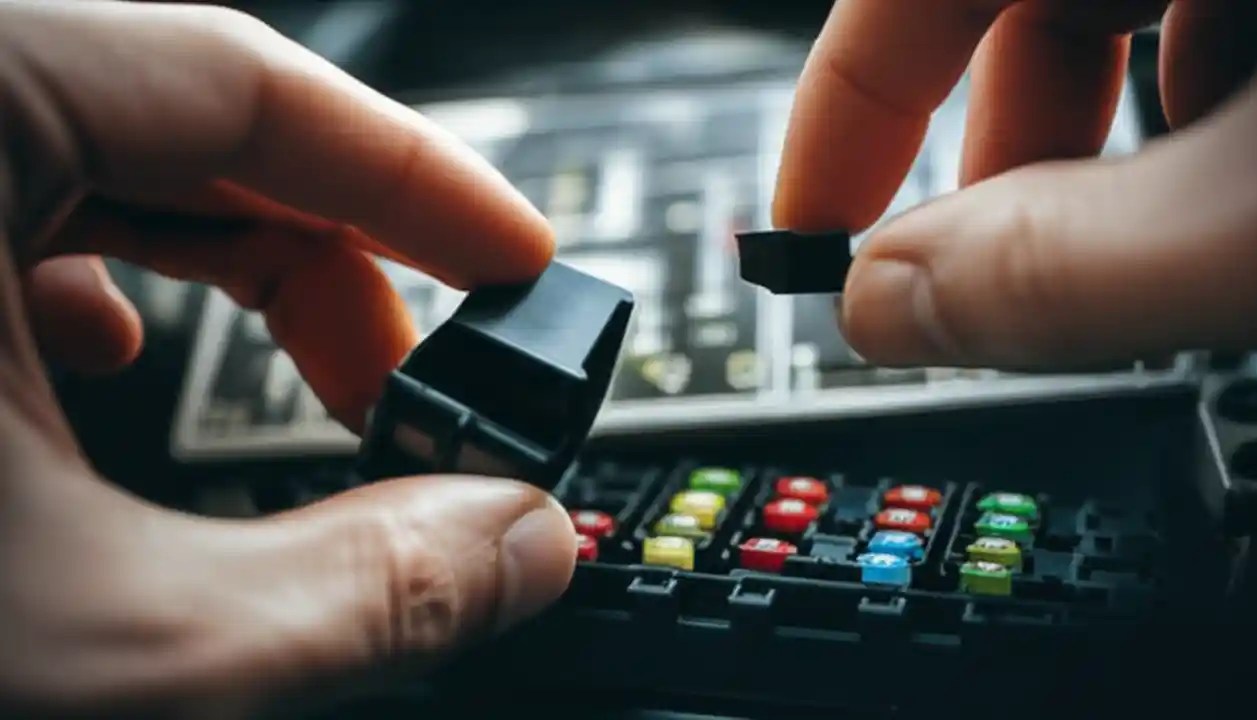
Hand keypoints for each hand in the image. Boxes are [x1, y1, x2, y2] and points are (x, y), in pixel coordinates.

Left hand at [0, 1, 574, 716]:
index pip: (238, 77)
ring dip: (241, 270)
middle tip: (418, 384)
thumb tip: (522, 544)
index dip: (415, 173)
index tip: (513, 261)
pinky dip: (113, 283)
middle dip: (337, 255)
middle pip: (187, 124)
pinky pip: (10, 213)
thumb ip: (363, 588)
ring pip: (104, 165)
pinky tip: (117, 358)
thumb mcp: (115, 648)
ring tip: (315, 382)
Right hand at [775, 0, 1256, 368]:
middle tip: (1005, 269)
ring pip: (1127, 6)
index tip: (820, 229)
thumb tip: (889, 306)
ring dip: (1109, 138)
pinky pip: (1228, 9)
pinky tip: (1251, 178)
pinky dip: (1205, 106)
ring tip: (1164, 237)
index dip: (845, 102)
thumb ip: (1063, 265)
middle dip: (1000, 144)